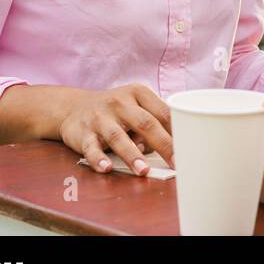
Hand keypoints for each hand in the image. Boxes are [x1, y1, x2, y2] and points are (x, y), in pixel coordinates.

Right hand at [58, 83, 173, 174]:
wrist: (73, 107)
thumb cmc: (115, 110)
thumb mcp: (135, 105)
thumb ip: (152, 122)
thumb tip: (170, 147)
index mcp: (138, 93)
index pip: (162, 112)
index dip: (177, 130)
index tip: (190, 147)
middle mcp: (119, 103)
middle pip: (145, 123)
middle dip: (163, 144)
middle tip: (176, 162)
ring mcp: (100, 118)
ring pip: (118, 136)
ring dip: (132, 154)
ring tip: (144, 170)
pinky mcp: (83, 134)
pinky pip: (91, 148)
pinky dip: (99, 159)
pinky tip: (107, 168)